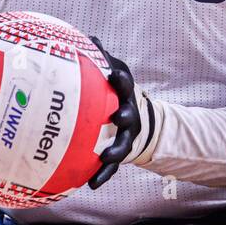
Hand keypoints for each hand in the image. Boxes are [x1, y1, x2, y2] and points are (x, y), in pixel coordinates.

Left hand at [87, 35, 154, 189]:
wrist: (137, 120)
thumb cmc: (116, 92)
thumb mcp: (112, 73)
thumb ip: (100, 60)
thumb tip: (88, 38)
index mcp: (125, 94)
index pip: (126, 84)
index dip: (122, 79)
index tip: (114, 75)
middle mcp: (129, 115)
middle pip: (130, 116)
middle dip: (126, 116)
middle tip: (118, 116)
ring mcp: (127, 137)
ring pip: (123, 145)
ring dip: (116, 151)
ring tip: (106, 157)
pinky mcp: (121, 154)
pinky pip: (111, 168)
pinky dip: (102, 176)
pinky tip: (90, 185)